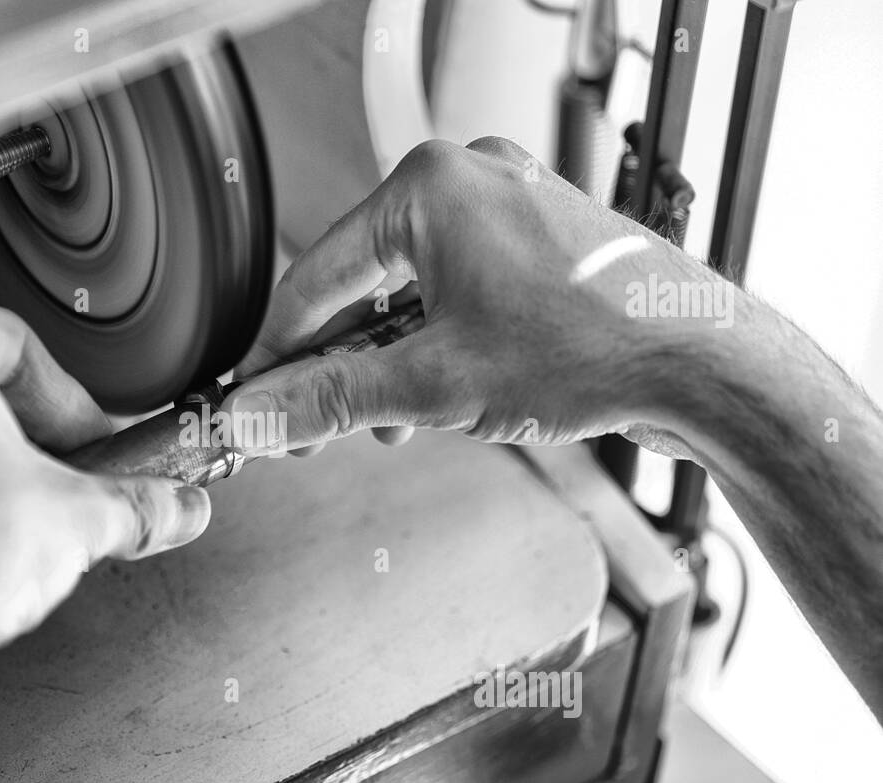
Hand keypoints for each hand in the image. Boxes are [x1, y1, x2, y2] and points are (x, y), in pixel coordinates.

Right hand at [224, 137, 721, 458]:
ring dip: (387, 363)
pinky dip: (432, 345)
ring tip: (387, 424)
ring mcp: (502, 207)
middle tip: (312, 428)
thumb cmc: (595, 348)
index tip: (251, 399)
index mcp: (428, 188)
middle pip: (358, 285)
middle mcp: (464, 180)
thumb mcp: (436, 384)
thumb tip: (259, 414)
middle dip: (338, 365)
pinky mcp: (530, 240)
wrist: (704, 363)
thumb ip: (332, 399)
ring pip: (405, 293)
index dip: (274, 352)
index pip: (313, 279)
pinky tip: (434, 397)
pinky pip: (451, 293)